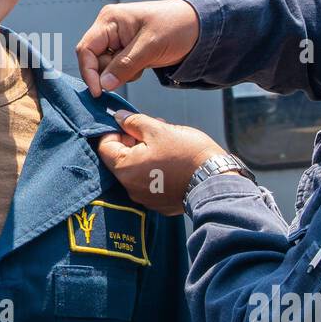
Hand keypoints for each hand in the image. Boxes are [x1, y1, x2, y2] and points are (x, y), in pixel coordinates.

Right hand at [75, 0, 200, 97]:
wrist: (198, 28)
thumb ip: (125, 65)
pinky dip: (128, 73)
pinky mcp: (126, 50)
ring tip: (143, 64)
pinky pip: (117, 68)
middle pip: (94, 59)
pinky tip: (144, 65)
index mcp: (110, 20)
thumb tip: (104, 85)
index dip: (89, 72)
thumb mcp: (150, 47)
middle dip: (109, 73)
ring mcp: (117, 40)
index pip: (87, 49)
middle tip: (133, 73)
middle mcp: (109, 28)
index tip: (98, 92)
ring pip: (106, 67)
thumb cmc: (176, 27)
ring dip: (121, 74)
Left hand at [96, 111, 225, 215]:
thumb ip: (134, 122)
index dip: (115, 132)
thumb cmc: (188, 154)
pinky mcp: (159, 203)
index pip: (104, 147)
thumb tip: (119, 118)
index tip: (132, 125)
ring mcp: (144, 198)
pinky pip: (149, 183)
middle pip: (121, 159)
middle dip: (134, 141)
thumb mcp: (159, 130)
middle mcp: (130, 187)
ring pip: (136, 170)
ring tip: (167, 143)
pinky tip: (172, 161)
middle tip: (153, 130)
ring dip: (145, 154)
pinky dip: (155, 170)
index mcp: (125, 168)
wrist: (216, 182)